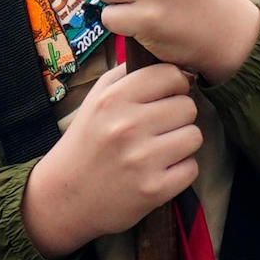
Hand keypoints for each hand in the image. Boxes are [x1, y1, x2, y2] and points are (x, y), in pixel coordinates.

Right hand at [23, 55, 203, 253]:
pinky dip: (181, 170)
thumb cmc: (86, 142)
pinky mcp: (153, 190)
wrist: (66, 196)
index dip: (175, 85)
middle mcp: (127, 126)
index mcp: (113, 99)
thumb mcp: (96, 99)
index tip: (167, 96)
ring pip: (194, 136)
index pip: (170, 75)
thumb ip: (127, 74)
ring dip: (182, 143)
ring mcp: (141, 160)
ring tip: (162, 148)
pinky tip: (161, 170)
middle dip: (178, 116)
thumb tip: (170, 63)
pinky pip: (191, 168)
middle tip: (161, 127)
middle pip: (187, 106)